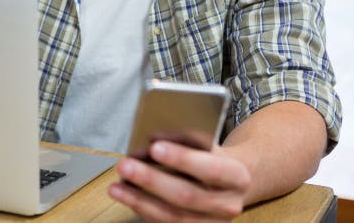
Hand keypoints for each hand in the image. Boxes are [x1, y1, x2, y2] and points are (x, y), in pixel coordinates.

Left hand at [109, 141, 250, 221]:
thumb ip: (185, 139)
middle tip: (125, 165)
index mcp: (237, 177)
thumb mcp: (208, 144)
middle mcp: (228, 205)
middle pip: (187, 196)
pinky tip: (126, 197)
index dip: (182, 159)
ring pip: (173, 217)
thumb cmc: (212, 158)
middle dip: (152, 180)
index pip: (211, 169)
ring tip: (116, 187)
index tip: (154, 146)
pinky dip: (143, 210)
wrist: (231, 184)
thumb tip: (150, 139)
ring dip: (140, 201)